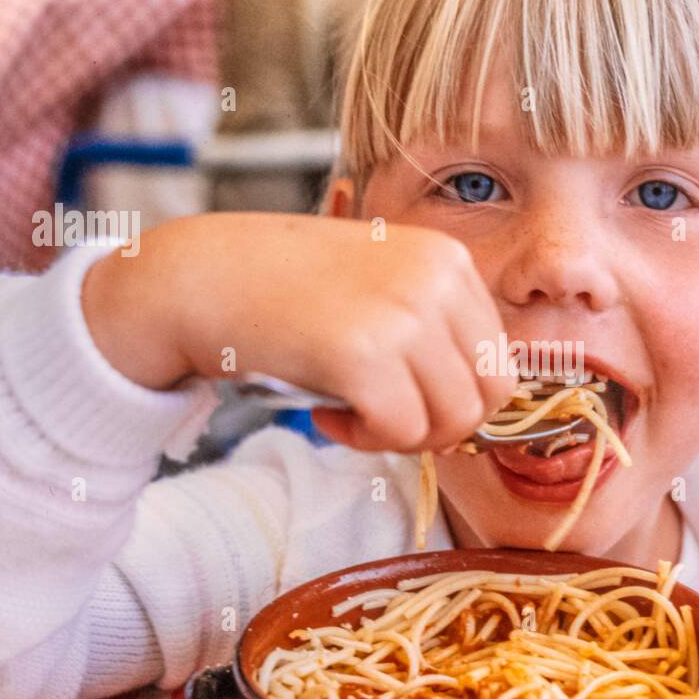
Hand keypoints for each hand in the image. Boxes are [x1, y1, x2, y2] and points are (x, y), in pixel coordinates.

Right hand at [82, 212, 516, 451]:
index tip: (404, 394)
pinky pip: (401, 431)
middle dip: (438, 426)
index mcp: (449, 258)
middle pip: (486, 397)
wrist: (201, 274)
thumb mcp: (381, 284)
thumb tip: (474, 408)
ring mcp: (404, 314)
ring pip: (451, 422)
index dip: (454, 397)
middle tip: (381, 416)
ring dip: (400, 436)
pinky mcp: (363, 353)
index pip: (497, 361)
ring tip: (349, 411)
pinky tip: (326, 412)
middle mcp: (437, 278)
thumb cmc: (285, 288)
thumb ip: (432, 329)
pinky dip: (365, 439)